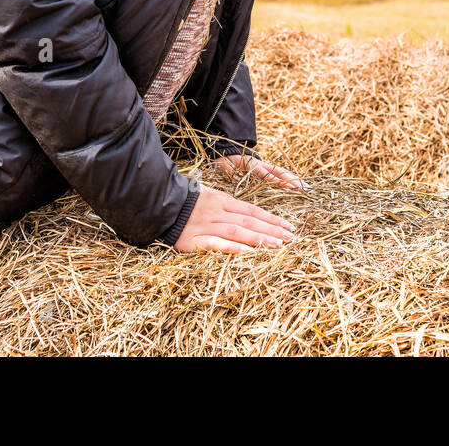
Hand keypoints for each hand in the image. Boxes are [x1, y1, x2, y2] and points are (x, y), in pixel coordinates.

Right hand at [173, 184, 296, 254]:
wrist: (157, 203)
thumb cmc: (185, 201)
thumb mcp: (209, 196)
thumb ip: (227, 205)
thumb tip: (249, 214)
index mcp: (222, 200)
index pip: (252, 210)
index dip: (271, 219)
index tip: (288, 227)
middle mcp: (217, 211)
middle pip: (249, 220)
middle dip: (271, 230)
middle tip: (290, 238)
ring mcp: (206, 225)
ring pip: (237, 231)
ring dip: (259, 238)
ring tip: (277, 245)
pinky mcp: (193, 238)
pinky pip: (215, 243)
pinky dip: (231, 247)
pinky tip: (247, 252)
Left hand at [212, 154, 306, 189]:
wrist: (226, 150)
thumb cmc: (223, 161)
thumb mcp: (223, 165)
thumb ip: (228, 171)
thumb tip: (236, 177)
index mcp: (250, 165)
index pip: (266, 174)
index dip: (277, 180)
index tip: (289, 186)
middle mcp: (261, 165)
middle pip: (280, 172)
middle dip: (293, 181)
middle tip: (306, 189)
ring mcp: (265, 166)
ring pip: (282, 172)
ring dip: (295, 180)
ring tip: (308, 189)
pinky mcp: (266, 168)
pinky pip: (280, 174)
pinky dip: (290, 179)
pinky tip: (299, 186)